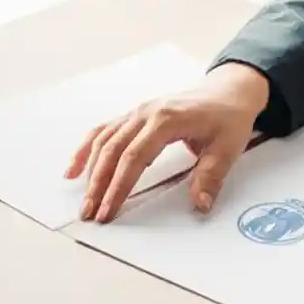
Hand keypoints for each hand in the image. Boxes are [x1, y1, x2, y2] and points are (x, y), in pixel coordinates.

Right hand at [64, 62, 269, 222]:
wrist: (229, 90)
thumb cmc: (229, 117)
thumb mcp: (227, 148)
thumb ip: (210, 177)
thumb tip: (200, 204)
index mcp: (167, 119)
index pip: (135, 157)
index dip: (119, 186)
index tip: (109, 210)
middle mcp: (146, 113)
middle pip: (113, 151)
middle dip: (99, 185)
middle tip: (89, 213)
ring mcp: (138, 112)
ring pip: (105, 141)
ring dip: (90, 171)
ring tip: (84, 200)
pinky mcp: (136, 116)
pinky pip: (105, 131)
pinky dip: (87, 149)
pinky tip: (74, 169)